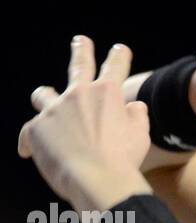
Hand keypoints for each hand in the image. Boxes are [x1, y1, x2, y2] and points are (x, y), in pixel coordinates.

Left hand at [17, 38, 151, 208]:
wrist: (99, 181)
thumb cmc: (124, 161)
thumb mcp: (140, 135)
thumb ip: (137, 117)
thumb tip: (134, 107)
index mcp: (107, 94)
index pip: (115, 66)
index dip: (119, 56)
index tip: (119, 49)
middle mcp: (79, 95)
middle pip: (79, 65)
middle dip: (81, 50)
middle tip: (80, 41)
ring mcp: (54, 110)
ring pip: (43, 95)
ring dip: (45, 96)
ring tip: (44, 96)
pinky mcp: (36, 128)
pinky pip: (28, 133)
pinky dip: (30, 142)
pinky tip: (27, 152)